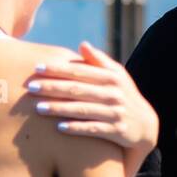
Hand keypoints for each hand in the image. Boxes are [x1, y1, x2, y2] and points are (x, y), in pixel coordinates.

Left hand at [30, 42, 158, 176]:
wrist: (145, 125)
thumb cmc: (124, 96)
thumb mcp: (117, 76)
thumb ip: (99, 61)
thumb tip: (82, 45)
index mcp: (111, 77)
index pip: (80, 71)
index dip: (58, 69)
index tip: (37, 68)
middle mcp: (114, 93)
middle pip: (78, 89)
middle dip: (53, 87)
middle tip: (30, 87)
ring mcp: (115, 112)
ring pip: (82, 109)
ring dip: (59, 108)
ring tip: (38, 108)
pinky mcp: (116, 131)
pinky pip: (93, 129)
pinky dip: (76, 128)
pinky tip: (59, 127)